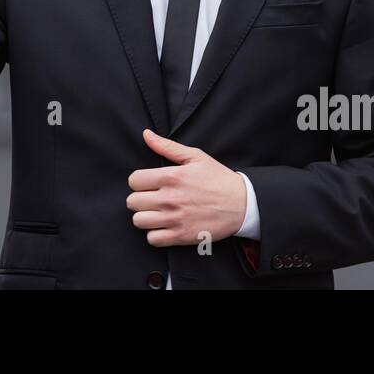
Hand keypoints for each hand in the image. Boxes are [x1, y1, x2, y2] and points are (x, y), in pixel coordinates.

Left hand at [126, 129, 246, 247]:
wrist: (242, 204)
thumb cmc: (218, 178)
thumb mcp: (195, 157)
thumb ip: (167, 146)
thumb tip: (146, 134)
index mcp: (171, 176)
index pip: (133, 180)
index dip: (139, 181)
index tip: (148, 184)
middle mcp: (169, 198)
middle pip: (132, 202)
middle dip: (140, 199)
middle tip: (153, 198)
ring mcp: (175, 219)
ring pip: (139, 221)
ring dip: (145, 217)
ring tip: (157, 212)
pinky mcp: (181, 236)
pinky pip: (152, 239)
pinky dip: (155, 234)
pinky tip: (164, 226)